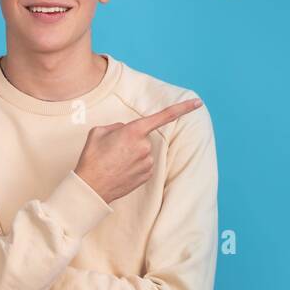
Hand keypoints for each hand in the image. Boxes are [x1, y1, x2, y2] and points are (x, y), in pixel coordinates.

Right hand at [74, 98, 203, 203]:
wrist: (91, 187)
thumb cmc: (92, 158)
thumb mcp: (98, 132)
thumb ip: (117, 126)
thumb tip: (126, 130)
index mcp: (134, 131)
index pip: (163, 116)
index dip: (183, 108)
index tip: (198, 102)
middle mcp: (145, 146)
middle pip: (143, 137)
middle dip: (131, 140)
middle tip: (113, 150)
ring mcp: (148, 162)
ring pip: (144, 152)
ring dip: (132, 154)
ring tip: (114, 162)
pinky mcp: (148, 175)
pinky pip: (144, 165)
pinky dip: (134, 166)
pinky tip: (121, 171)